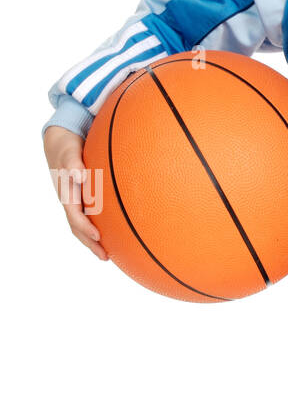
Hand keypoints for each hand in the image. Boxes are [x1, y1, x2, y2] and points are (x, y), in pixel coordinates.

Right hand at [43, 125, 108, 260]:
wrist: (60, 144)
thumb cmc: (67, 148)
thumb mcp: (69, 153)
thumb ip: (74, 164)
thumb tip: (80, 175)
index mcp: (67, 194)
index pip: (75, 216)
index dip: (85, 228)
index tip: (98, 237)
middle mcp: (70, 201)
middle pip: (78, 227)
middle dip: (91, 243)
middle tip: (106, 257)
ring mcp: (75, 201)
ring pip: (83, 224)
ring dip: (94, 239)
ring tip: (109, 253)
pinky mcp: (82, 198)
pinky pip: (89, 216)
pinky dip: (98, 226)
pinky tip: (113, 231)